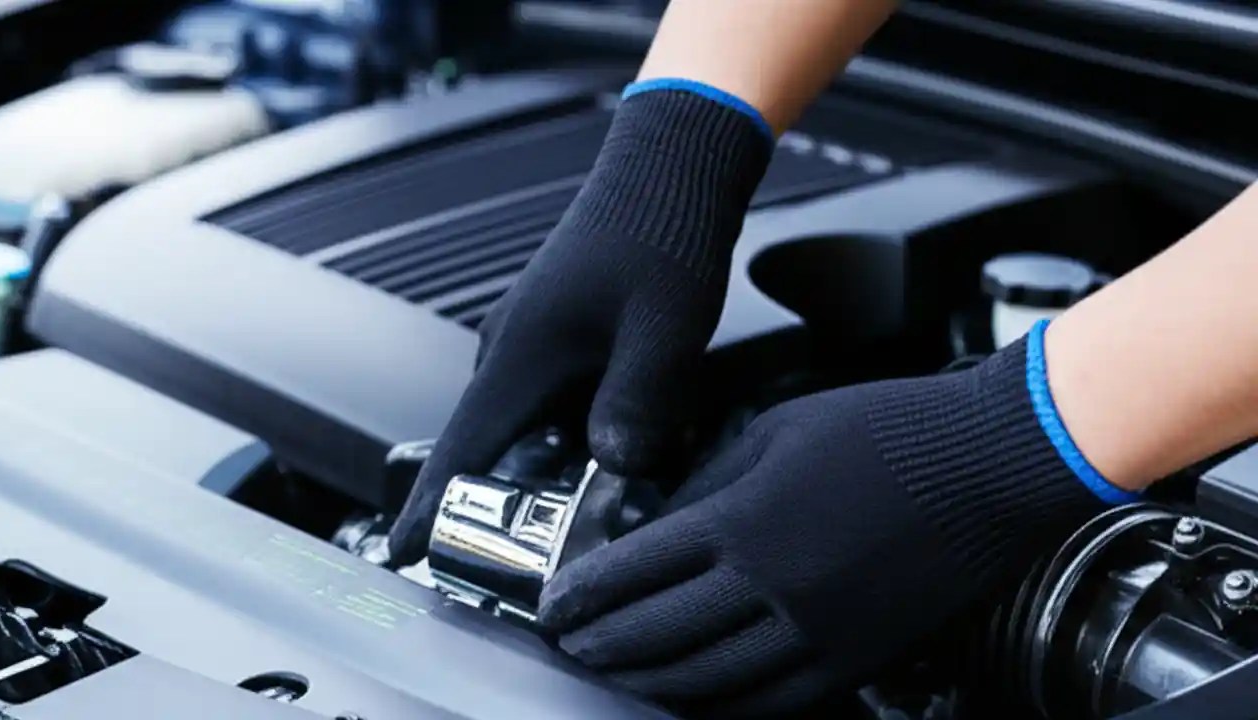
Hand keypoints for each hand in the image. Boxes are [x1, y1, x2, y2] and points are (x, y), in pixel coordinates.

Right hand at [387, 88, 771, 563]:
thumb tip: (617, 467)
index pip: (459, 450)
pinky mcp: (557, 336)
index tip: (403, 554)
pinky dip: (579, 430)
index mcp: (519, 357)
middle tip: (556, 545)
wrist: (667, 170)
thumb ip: (637, 401)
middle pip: (495, 451)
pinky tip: (629, 436)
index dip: (431, 508)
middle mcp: (511, 354)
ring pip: (531, 428)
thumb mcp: (663, 328)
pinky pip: (554, 401)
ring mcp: (532, 343)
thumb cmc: (658, 235)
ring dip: (560, 464)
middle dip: (515, 504)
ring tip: (607, 495)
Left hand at [539, 338, 1105, 717]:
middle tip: (569, 645)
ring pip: (709, 679)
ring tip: (615, 672)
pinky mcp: (858, 658)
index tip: (552, 606)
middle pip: (659, 634)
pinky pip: (773, 700)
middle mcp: (773, 584)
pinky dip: (719, 704)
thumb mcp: (776, 431)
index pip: (636, 570)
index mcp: (744, 517)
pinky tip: (693, 696)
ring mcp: (818, 631)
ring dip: (648, 679)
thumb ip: (711, 484)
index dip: (584, 594)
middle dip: (602, 643)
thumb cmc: (887, 429)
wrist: (989, 463)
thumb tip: (662, 529)